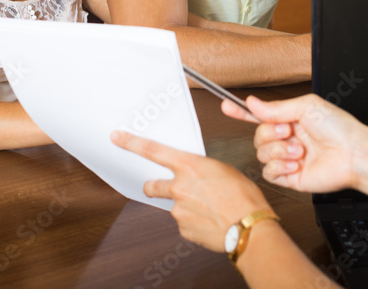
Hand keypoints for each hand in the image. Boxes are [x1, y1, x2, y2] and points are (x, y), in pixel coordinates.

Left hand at [111, 130, 271, 250]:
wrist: (249, 228)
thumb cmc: (244, 197)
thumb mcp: (224, 170)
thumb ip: (202, 170)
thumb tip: (195, 174)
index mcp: (189, 166)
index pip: (152, 150)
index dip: (131, 143)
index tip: (118, 138)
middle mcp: (179, 187)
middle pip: (152, 185)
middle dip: (153, 186)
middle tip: (164, 188)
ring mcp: (179, 210)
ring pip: (173, 206)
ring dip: (184, 206)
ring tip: (207, 209)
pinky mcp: (183, 229)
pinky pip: (184, 223)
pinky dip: (193, 222)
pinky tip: (210, 220)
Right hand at [222, 94, 365, 193]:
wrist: (354, 155)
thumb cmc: (339, 128)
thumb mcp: (306, 107)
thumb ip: (275, 107)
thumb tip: (252, 103)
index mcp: (291, 120)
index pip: (261, 116)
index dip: (242, 112)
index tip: (226, 106)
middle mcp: (288, 139)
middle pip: (258, 136)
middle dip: (270, 134)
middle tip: (288, 132)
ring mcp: (288, 159)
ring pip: (261, 154)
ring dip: (278, 151)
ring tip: (298, 150)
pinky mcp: (290, 178)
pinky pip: (269, 173)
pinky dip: (279, 167)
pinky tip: (294, 164)